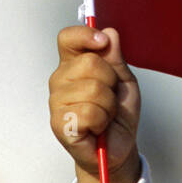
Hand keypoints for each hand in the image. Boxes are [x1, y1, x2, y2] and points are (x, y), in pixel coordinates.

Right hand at [48, 26, 141, 182]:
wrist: (118, 148)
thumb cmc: (118, 116)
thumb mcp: (124, 82)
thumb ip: (115, 58)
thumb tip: (109, 33)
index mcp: (74, 65)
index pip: (68, 39)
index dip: (84, 35)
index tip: (102, 42)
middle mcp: (61, 80)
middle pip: (90, 62)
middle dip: (111, 82)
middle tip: (110, 99)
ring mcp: (57, 102)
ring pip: (93, 89)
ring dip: (109, 105)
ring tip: (105, 115)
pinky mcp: (59, 124)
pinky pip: (89, 112)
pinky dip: (102, 121)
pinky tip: (98, 128)